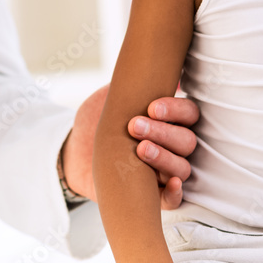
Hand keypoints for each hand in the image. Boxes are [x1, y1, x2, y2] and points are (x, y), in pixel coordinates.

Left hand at [62, 85, 198, 209]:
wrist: (73, 152)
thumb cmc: (97, 120)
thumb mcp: (111, 98)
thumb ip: (131, 83)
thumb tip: (153, 64)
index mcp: (169, 120)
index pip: (189, 114)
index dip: (175, 110)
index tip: (152, 107)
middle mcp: (173, 146)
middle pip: (187, 140)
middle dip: (163, 132)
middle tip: (135, 126)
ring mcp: (165, 171)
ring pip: (182, 167)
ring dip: (165, 158)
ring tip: (140, 149)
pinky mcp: (154, 195)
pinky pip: (174, 199)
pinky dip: (174, 192)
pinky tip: (168, 183)